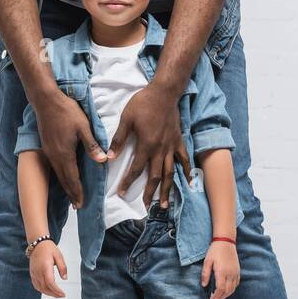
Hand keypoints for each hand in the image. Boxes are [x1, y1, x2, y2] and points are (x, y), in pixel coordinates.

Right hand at [29, 240, 67, 297]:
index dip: (56, 290)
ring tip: (56, 294)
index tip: (62, 294)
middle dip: (54, 294)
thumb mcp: (59, 256)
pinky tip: (47, 290)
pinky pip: (36, 285)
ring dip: (48, 293)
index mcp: (45, 267)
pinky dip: (41, 290)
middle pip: (45, 288)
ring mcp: (34, 273)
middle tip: (61, 295)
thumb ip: (63, 267)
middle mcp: (38, 271)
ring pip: (40, 288)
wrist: (38, 244)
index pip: (50, 283)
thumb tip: (65, 278)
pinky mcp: (32, 274)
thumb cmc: (48, 248)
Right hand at [34, 89, 106, 209]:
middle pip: (63, 179)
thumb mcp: (83, 127)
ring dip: (64, 185)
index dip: (77, 192)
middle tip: (77, 205)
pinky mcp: (46, 145)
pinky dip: (60, 175)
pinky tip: (63, 174)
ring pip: (57, 173)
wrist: (46, 100)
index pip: (72, 178)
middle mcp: (55, 156)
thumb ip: (92, 145)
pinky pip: (54, 166)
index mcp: (65, 153)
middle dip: (71, 193)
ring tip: (71, 194)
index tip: (81, 204)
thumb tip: (102, 161)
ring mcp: (48, 151)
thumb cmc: (67, 111)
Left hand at [107, 78, 191, 209]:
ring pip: (170, 172)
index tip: (121, 193)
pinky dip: (186, 172)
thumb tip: (109, 157)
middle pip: (155, 176)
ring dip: (167, 189)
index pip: (135, 169)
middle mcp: (160, 149)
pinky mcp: (178, 141)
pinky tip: (188, 182)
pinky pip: (183, 159)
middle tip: (144, 206)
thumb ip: (118, 139)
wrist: (164, 92)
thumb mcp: (126, 119)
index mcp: (146, 145)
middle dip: (149, 192)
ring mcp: (171, 146)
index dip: (128, 182)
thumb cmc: (143, 103)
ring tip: (164, 204)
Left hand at [201, 241, 239, 298]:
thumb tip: (204, 285)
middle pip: (227, 291)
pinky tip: (227, 289)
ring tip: (219, 295)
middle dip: (221, 297)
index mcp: (222, 272)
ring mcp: (235, 272)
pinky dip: (232, 289)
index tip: (211, 298)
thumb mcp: (207, 261)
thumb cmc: (216, 250)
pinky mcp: (238, 271)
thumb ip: (205, 274)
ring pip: (233, 288)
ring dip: (226, 294)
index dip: (216, 296)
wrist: (226, 241)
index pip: (220, 289)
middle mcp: (230, 273)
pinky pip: (237, 283)